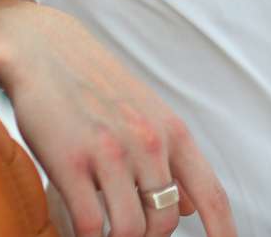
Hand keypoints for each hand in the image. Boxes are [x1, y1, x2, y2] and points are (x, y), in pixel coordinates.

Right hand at [0, 0, 234, 236]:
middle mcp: (148, 142)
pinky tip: (79, 227)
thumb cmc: (99, 88)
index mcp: (173, 132)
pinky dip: (85, 236)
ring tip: (103, 229)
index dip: (223, 230)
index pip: (211, 193)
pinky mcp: (70, 162)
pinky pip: (89, 225)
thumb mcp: (148, 115)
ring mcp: (110, 152)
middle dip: (148, 236)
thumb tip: (194, 208)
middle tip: (127, 228)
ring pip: (130, 230)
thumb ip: (173, 161)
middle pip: (165, 222)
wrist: (46, 52)